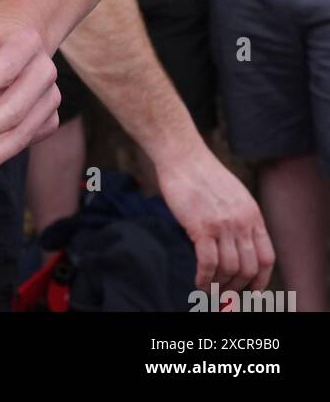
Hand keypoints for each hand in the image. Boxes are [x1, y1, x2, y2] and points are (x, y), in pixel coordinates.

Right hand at [156, 144, 274, 292]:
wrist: (182, 155)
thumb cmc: (202, 173)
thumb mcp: (234, 194)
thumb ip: (241, 217)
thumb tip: (241, 245)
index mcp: (252, 214)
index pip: (267, 258)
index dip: (261, 280)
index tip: (251, 291)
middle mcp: (241, 221)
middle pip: (248, 268)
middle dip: (237, 287)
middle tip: (225, 295)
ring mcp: (222, 224)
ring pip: (229, 269)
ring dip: (219, 285)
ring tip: (210, 290)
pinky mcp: (201, 226)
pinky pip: (208, 263)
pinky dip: (205, 278)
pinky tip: (198, 281)